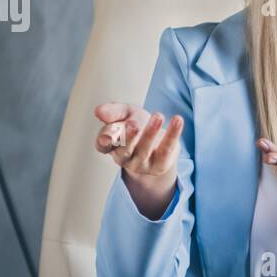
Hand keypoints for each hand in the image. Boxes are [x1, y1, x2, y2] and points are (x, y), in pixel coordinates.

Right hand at [94, 102, 183, 219]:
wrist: (158, 141)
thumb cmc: (137, 125)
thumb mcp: (124, 113)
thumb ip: (114, 111)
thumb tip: (99, 111)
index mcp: (111, 145)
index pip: (103, 144)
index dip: (105, 139)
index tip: (108, 134)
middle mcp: (124, 157)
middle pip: (124, 149)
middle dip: (129, 136)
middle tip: (134, 124)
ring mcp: (142, 164)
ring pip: (145, 150)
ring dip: (151, 133)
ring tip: (158, 116)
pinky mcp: (160, 165)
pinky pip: (166, 149)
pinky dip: (173, 134)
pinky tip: (177, 120)